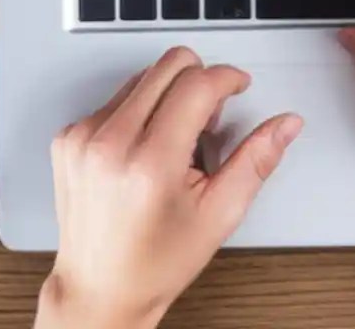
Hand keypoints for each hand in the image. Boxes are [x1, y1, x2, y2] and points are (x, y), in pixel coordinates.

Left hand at [35, 48, 302, 328]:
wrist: (100, 287)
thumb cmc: (156, 261)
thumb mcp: (219, 214)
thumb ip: (256, 160)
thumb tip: (286, 124)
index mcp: (150, 163)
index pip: (197, 84)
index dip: (227, 78)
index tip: (239, 85)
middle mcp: (110, 142)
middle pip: (168, 66)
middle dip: (200, 80)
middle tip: (208, 120)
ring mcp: (83, 137)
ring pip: (142, 77)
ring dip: (169, 95)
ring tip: (175, 142)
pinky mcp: (67, 136)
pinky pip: (116, 99)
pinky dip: (139, 112)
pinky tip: (145, 150)